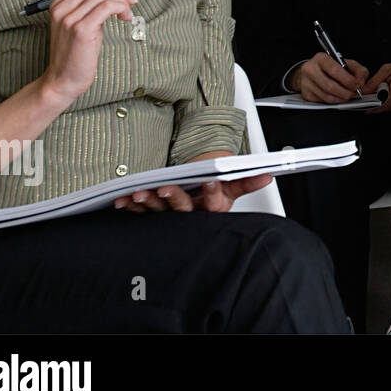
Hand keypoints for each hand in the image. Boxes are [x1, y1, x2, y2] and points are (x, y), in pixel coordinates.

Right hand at [38, 0, 137, 108]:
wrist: (63, 80)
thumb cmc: (76, 53)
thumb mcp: (80, 23)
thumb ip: (91, 5)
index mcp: (59, 2)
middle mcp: (61, 7)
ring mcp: (69, 18)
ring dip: (123, 0)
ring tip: (127, 14)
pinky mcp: (81, 29)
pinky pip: (108, 6)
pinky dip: (122, 9)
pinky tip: (125, 19)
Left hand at [113, 174, 273, 212]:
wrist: (196, 197)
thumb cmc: (213, 192)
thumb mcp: (233, 186)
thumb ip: (247, 181)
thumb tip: (267, 175)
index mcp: (213, 209)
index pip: (214, 202)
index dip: (212, 192)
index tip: (210, 181)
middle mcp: (191, 215)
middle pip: (183, 209)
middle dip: (174, 198)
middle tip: (166, 189)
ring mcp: (171, 216)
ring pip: (160, 210)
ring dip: (149, 202)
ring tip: (140, 194)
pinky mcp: (155, 215)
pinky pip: (142, 212)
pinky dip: (131, 206)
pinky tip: (123, 201)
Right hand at [289, 54, 368, 103]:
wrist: (312, 72)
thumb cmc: (331, 67)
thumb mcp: (347, 63)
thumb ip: (359, 71)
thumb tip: (361, 83)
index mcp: (321, 58)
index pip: (334, 70)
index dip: (348, 80)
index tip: (356, 85)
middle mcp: (310, 69)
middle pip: (330, 86)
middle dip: (346, 92)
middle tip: (354, 93)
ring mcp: (306, 83)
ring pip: (327, 97)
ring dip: (341, 99)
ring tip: (348, 95)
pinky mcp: (306, 94)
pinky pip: (323, 102)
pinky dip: (334, 101)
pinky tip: (338, 96)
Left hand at [361, 60, 390, 112]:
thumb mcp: (387, 69)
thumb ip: (374, 81)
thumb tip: (364, 90)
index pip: (379, 104)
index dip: (369, 102)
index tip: (363, 99)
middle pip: (381, 107)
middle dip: (374, 101)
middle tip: (373, 91)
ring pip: (385, 108)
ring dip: (381, 101)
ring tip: (384, 90)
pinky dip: (387, 101)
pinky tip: (389, 93)